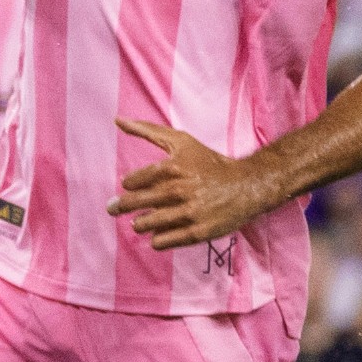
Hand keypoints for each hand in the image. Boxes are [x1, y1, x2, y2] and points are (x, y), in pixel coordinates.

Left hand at [108, 118, 277, 248]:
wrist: (246, 186)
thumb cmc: (209, 163)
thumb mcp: (181, 141)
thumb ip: (147, 130)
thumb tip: (118, 119)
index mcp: (171, 168)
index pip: (131, 182)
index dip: (129, 185)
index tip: (133, 186)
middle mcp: (178, 191)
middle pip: (132, 205)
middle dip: (120, 207)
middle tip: (115, 208)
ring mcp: (187, 214)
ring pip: (143, 225)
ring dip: (140, 222)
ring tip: (145, 219)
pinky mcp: (196, 233)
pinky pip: (160, 242)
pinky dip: (156, 238)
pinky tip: (162, 230)